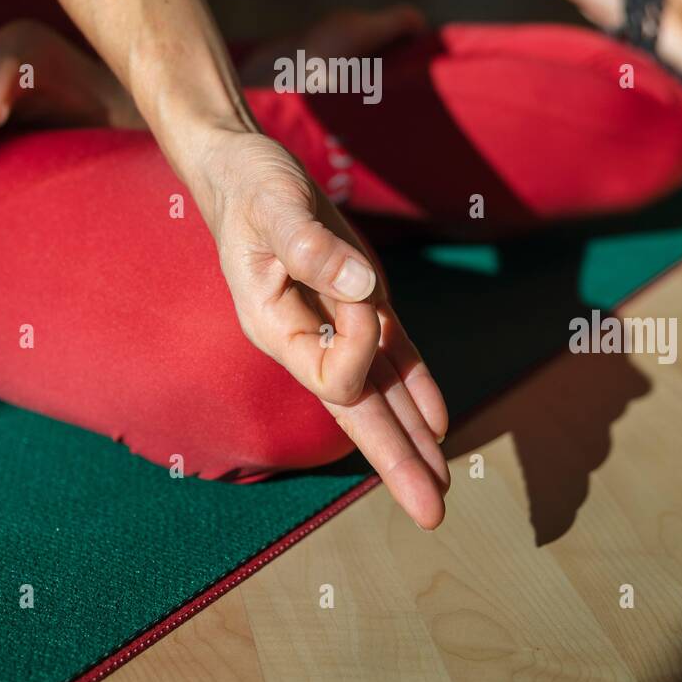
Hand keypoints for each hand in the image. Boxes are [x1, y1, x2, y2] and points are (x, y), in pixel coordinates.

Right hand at [0, 19, 449, 527]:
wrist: (240, 166)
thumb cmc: (250, 186)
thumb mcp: (274, 208)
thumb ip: (313, 249)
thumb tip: (361, 286)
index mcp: (276, 327)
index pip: (338, 371)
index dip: (364, 343)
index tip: (359, 287)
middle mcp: (306, 336)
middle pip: (357, 413)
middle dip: (396, 461)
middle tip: (433, 515)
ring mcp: (334, 320)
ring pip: (378, 391)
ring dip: (411, 435)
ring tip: (441, 483)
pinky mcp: (354, 297)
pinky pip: (389, 355)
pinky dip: (414, 386)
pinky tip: (436, 423)